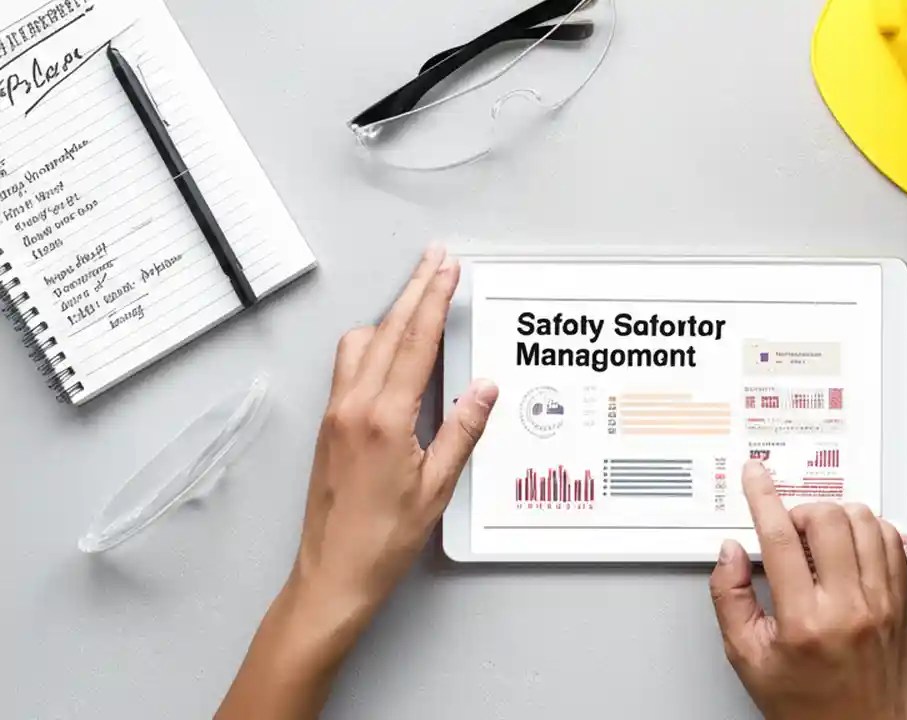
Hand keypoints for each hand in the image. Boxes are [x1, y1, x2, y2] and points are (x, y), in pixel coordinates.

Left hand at [217, 247, 497, 719]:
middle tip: (435, 260)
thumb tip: (482, 388)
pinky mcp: (329, 425)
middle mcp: (354, 406)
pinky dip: (373, 343)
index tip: (447, 270)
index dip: (434, 300)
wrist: (332, 575)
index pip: (416, 343)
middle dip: (414, 290)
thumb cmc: (382, 540)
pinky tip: (390, 347)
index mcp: (385, 418)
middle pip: (388, 331)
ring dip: (391, 314)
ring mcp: (336, 413)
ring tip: (418, 296)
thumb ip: (462, 431)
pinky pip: (349, 367)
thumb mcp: (437, 488)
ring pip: (362, 343)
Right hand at [709, 461, 906, 719]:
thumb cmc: (808, 707)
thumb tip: (729, 554)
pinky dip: (870, 530)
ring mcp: (883, 603)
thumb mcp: (748, 659)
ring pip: (865, 521)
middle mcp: (850, 607)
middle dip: (800, 511)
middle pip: (827, 519)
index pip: (780, 539)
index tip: (755, 477)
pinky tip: (851, 544)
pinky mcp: (903, 603)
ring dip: (836, 515)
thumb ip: (730, 599)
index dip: (763, 498)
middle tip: (787, 528)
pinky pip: (894, 542)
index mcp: (805, 622)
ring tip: (818, 537)